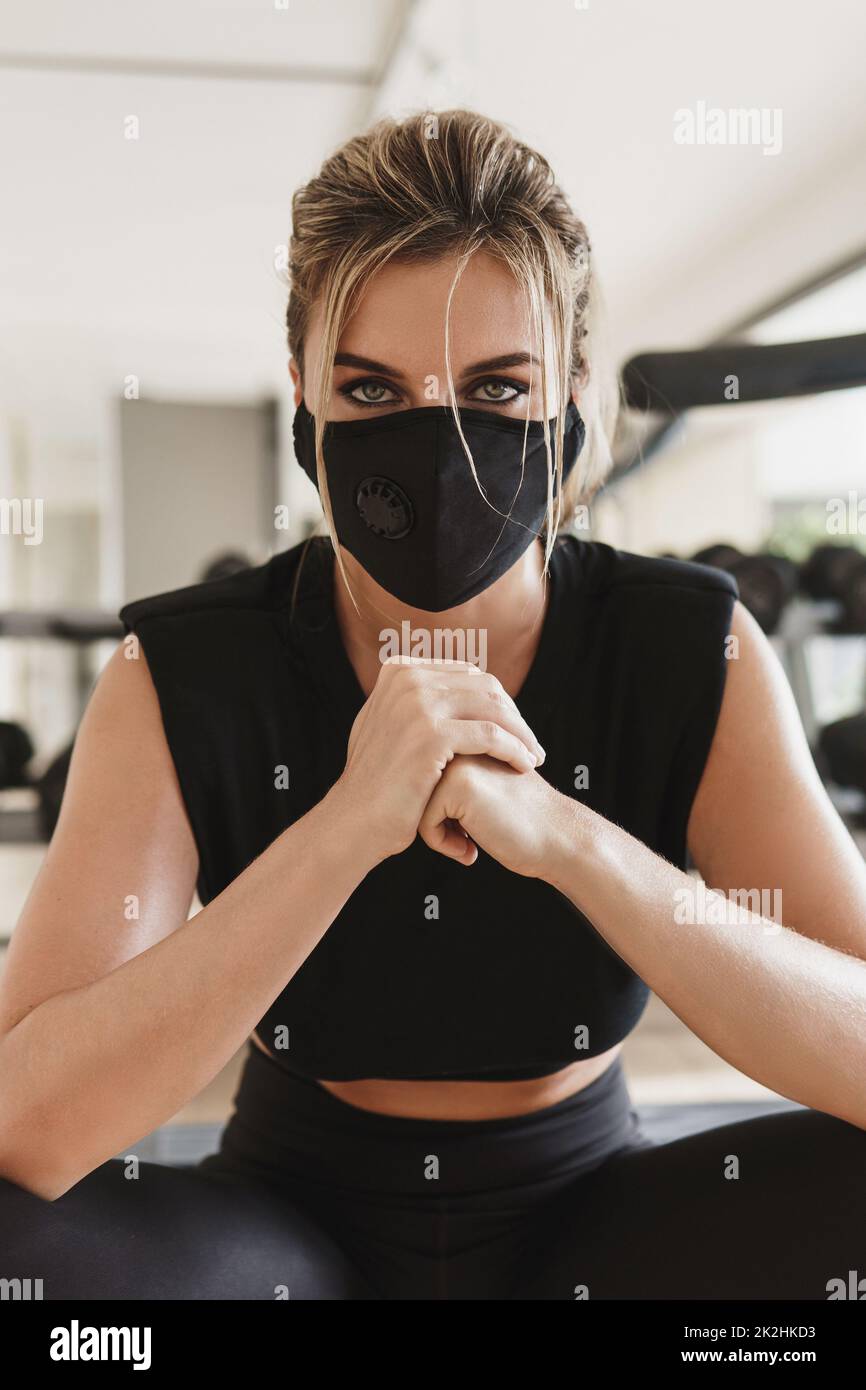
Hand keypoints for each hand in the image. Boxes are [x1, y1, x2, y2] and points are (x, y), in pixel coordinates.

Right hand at [336, 657, 545, 861]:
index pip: (469, 675)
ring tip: (534, 756)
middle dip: (514, 715)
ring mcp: (417, 703)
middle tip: (531, 743)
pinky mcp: (431, 733)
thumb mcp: (387, 723)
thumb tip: (444, 683)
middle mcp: (407, 678)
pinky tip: (524, 766)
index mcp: (400, 670)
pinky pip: (490, 736)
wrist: (355, 818)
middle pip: (485, 687)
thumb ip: (411, 699)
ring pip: (493, 709)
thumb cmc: (376, 781)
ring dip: (521, 733)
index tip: (513, 728)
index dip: (498, 702)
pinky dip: (514, 749)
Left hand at [417, 754, 561, 876]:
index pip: (420, 776)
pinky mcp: (459, 784)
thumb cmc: (522, 820)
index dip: (439, 809)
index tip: (467, 824)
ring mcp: (460, 758)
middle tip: (468, 834)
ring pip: (415, 802)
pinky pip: (423, 821)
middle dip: (435, 818)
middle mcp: (461, 741)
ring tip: (469, 839)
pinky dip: (442, 843)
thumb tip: (407, 789)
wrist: (561, 838)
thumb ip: (450, 774)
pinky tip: (471, 849)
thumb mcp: (483, 783)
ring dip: (438, 831)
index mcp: (465, 735)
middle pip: (415, 787)